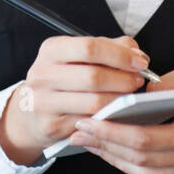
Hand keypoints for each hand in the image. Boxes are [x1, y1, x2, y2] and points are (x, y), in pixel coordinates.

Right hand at [0, 35, 149, 164]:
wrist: (33, 109)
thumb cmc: (65, 78)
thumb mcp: (81, 56)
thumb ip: (110, 48)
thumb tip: (137, 55)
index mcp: (51, 50)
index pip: (89, 47)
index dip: (119, 55)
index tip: (140, 62)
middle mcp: (42, 74)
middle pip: (93, 76)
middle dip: (123, 79)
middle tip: (138, 81)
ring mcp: (43, 101)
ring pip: (93, 102)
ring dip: (119, 100)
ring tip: (130, 97)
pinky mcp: (50, 125)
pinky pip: (89, 123)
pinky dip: (108, 118)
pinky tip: (116, 113)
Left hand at [68, 60, 173, 173]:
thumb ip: (161, 87)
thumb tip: (131, 95)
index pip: (144, 141)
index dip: (111, 134)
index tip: (88, 124)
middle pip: (143, 163)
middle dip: (107, 148)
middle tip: (80, 134)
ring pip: (152, 173)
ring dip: (119, 159)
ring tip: (94, 143)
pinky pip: (166, 172)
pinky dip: (140, 161)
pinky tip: (122, 147)